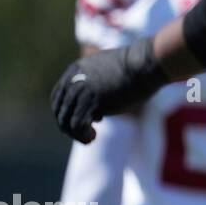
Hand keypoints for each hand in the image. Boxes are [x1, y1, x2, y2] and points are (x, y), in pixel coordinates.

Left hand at [50, 38, 167, 141]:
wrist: (147, 65)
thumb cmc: (136, 69)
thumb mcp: (109, 71)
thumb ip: (97, 84)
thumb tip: (98, 103)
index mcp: (76, 70)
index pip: (58, 96)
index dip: (64, 111)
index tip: (76, 120)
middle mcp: (74, 80)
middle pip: (60, 109)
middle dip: (68, 125)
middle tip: (83, 133)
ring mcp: (83, 91)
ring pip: (66, 120)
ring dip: (75, 134)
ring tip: (89, 139)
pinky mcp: (93, 102)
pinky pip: (77, 125)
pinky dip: (82, 135)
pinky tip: (93, 137)